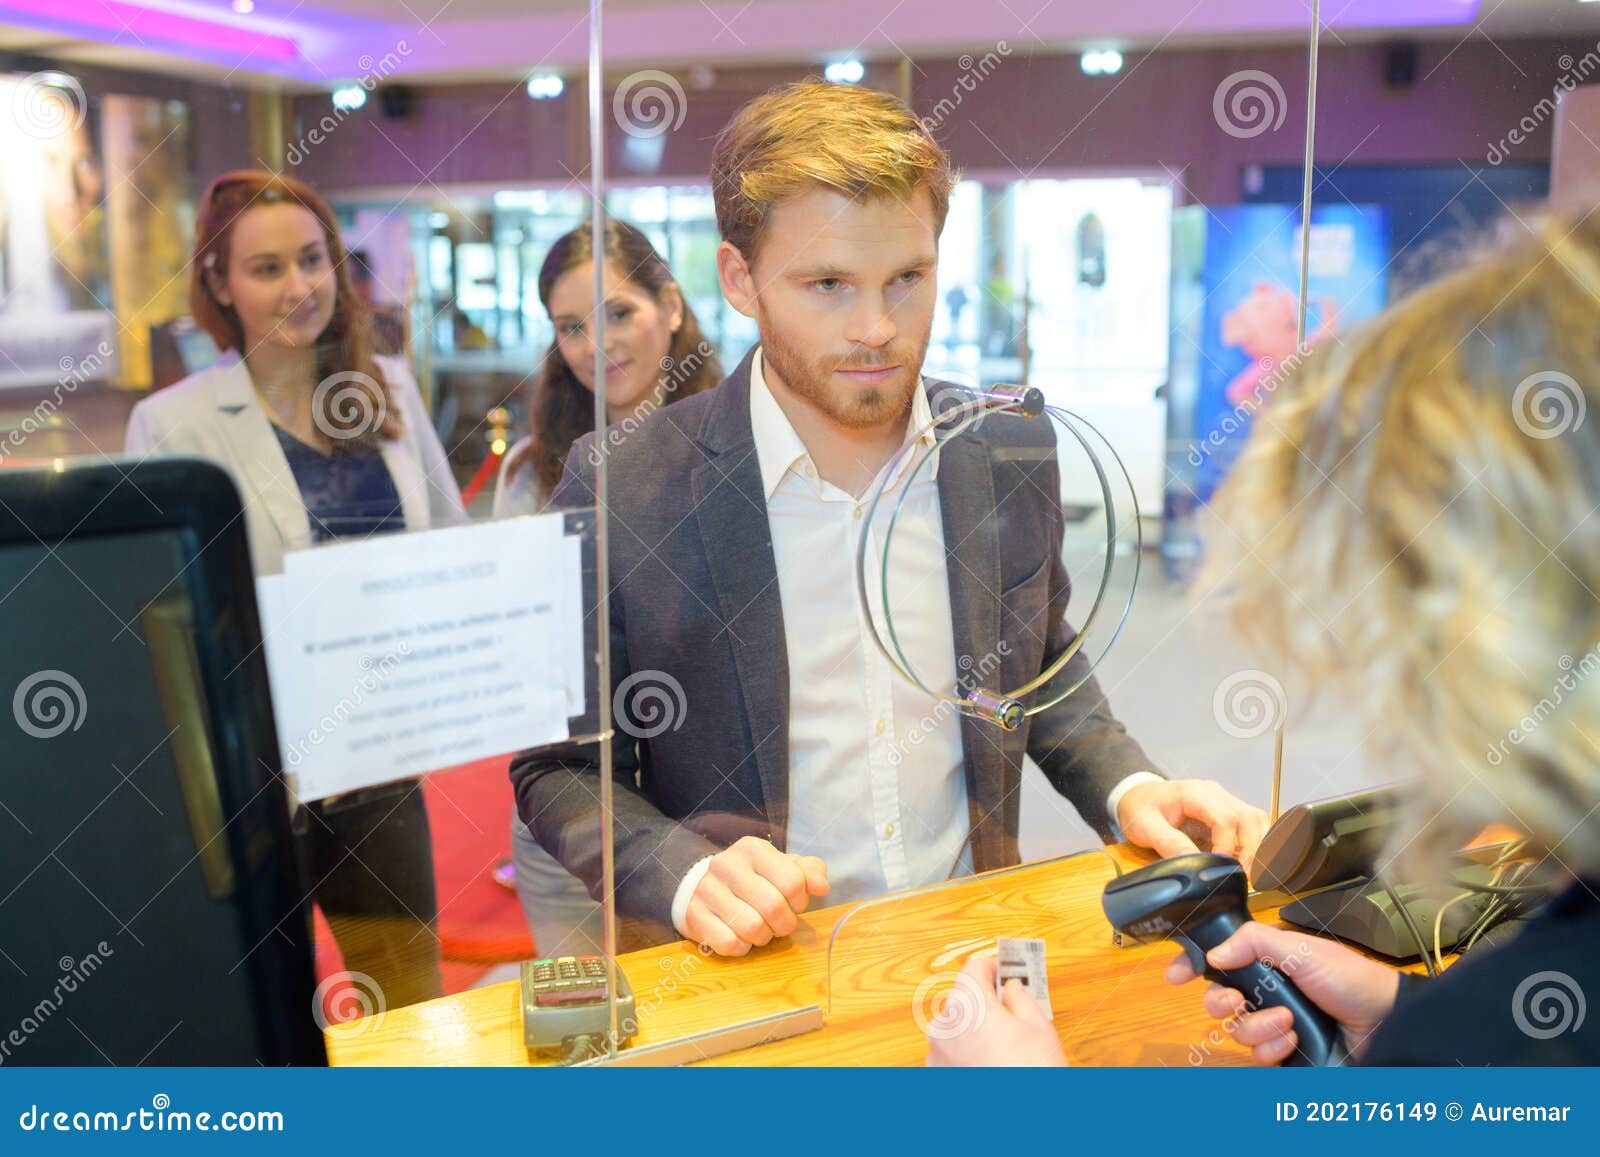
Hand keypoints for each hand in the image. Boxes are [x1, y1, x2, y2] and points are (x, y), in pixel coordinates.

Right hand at [682, 836, 828, 956]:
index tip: (794, 904)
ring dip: (764, 937)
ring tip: (761, 930)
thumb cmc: (753, 878)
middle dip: (785, 923)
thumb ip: (809, 872)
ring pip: (752, 928)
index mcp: (753, 849)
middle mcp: (727, 864)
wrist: (703, 886)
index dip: (800, 901)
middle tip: (780, 923)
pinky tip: (741, 937)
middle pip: (774, 907)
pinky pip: (729, 944)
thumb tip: (822, 887)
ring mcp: (707, 890)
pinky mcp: (694, 916)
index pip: (793, 882)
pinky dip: (742, 947)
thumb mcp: (782, 867)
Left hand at [925, 952, 1067, 1066]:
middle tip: (1013, 1009)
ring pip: (956, 1026)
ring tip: (1006, 1044)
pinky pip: (951, 1052)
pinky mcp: (936, 1077)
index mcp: (968, 1005)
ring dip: (976, 1027)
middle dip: (986, 1000)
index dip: (994, 965)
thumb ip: (1021, 998)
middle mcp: (943, 1026)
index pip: (974, 967)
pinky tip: (992, 1064)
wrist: (1022, 1129)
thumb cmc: (1032, 1076)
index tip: (1007, 970)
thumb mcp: (1038, 1029)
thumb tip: (1011, 987)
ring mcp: (935, 1054)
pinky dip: (967, 1051)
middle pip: (963, 997)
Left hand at [1116, 779, 1270, 873]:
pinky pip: (1253, 825)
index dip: (1228, 846)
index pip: (1225, 818)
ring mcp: (1224, 801)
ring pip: (1257, 819)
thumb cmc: (1140, 808)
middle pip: (1249, 817)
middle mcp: (1215, 794)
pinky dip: (1260, 843)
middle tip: (1250, 877)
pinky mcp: (1228, 813)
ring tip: (1257, 873)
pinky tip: (1256, 863)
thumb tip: (1195, 863)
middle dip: (1254, 849)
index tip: (1220, 867)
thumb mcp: (1144, 826)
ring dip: (1262, 846)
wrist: (1138, 795)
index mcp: (1194, 793)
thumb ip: (1168, 843)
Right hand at [1165, 921, 1400, 1063]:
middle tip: (1238, 1001)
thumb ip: (1254, 942)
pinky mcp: (1284, 1054)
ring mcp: (1274, 1025)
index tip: (1175, 976)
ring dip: (1257, 1026)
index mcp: (1266, 963)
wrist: (1385, 1024)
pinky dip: (1272, 1048)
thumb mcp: (1302, 949)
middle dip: (1221, 1003)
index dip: (1193, 967)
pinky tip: (1292, 1040)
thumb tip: (1214, 954)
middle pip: (1217, 1001)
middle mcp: (1265, 994)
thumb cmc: (1350, 979)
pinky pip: (1258, 1056)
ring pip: (1236, 1032)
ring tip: (1287, 1021)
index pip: (1219, 962)